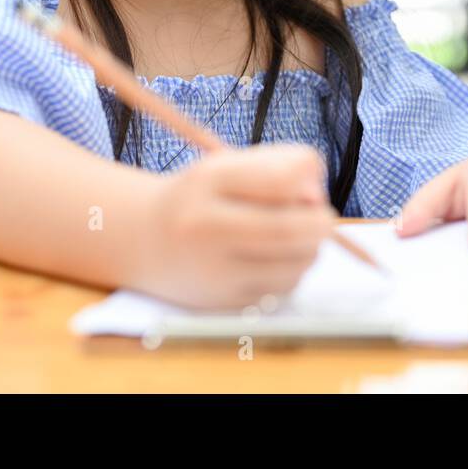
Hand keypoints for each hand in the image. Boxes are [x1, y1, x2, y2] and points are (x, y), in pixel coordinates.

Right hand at [138, 143, 334, 309]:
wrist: (146, 240)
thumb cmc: (203, 197)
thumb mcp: (231, 166)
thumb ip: (281, 167)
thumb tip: (317, 196)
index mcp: (209, 181)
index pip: (282, 179)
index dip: (310, 182)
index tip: (311, 188)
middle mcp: (205, 227)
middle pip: (292, 228)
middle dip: (320, 222)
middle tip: (321, 218)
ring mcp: (212, 269)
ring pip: (296, 263)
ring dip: (309, 249)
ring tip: (292, 237)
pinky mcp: (223, 301)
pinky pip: (284, 288)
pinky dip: (292, 272)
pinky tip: (272, 259)